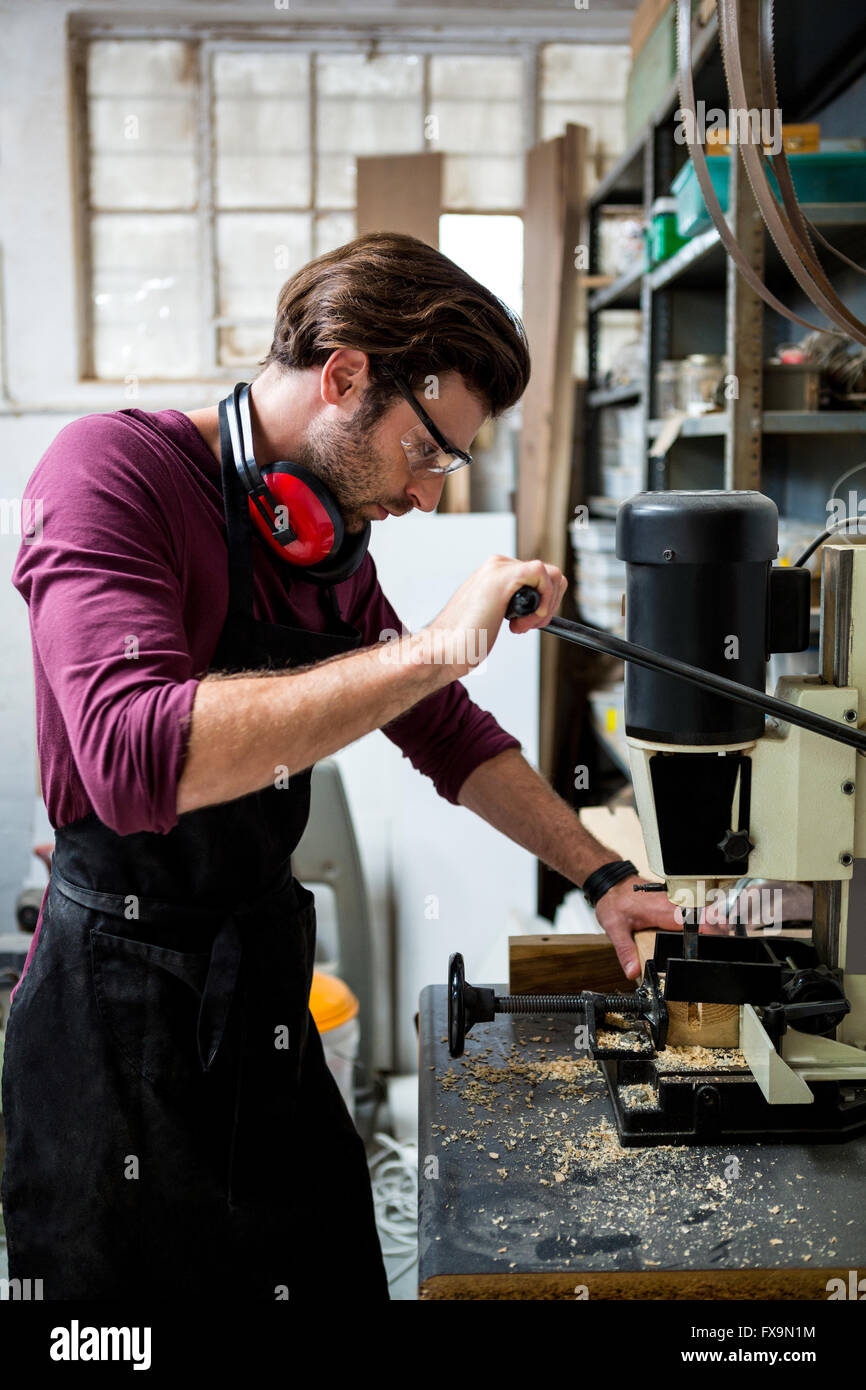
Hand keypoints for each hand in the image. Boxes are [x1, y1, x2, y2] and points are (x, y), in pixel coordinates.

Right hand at [424, 554, 566, 677]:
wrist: (444, 648)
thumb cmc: (465, 640)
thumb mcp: (494, 616)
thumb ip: (511, 605)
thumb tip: (540, 607)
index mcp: (495, 573)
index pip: (539, 578)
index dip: (543, 603)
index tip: (527, 624)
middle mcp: (497, 566)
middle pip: (550, 576)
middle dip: (547, 606)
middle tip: (525, 626)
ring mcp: (499, 569)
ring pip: (551, 575)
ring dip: (546, 606)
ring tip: (521, 625)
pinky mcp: (503, 577)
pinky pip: (544, 574)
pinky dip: (545, 599)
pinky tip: (525, 619)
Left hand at [593, 874, 727, 981]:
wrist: (611, 884)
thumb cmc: (614, 901)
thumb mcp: (615, 928)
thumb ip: (625, 951)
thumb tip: (633, 971)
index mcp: (662, 910)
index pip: (695, 919)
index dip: (711, 930)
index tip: (719, 942)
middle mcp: (672, 904)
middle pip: (705, 915)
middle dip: (719, 930)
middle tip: (724, 948)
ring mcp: (674, 901)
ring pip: (702, 911)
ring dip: (713, 923)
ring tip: (721, 941)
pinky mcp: (674, 902)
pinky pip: (694, 910)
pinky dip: (703, 919)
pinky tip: (706, 931)